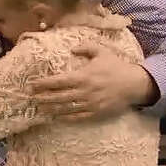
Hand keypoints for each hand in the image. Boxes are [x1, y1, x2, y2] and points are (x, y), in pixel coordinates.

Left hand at [30, 44, 156, 119]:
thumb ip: (86, 47)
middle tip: (31, 98)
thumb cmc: (116, 67)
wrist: (133, 84)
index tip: (33, 84)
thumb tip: (72, 48)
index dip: (44, 83)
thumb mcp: (102, 52)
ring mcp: (90, 104)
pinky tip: (58, 117)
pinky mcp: (96, 113)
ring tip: (40, 109)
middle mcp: (84, 91)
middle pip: (59, 96)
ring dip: (52, 109)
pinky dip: (67, 118)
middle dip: (43, 97)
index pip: (58, 81)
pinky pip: (78, 117)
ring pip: (66, 108)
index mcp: (83, 76)